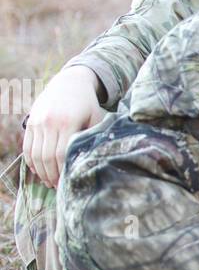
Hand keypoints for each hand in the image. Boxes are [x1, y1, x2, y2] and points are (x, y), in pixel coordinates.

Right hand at [23, 67, 104, 187]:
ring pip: (35, 154)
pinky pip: (27, 147)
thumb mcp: (97, 118)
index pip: (62, 154)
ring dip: (41, 172)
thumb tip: (99, 162)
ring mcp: (38, 121)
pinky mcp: (31, 122)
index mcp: (68, 122)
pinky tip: (39, 171)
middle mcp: (50, 122)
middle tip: (58, 188)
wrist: (70, 82)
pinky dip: (31, 161)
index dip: (63, 172)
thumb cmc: (88, 105)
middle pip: (47, 157)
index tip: (68, 184)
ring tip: (49, 182)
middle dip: (52, 176)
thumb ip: (95, 138)